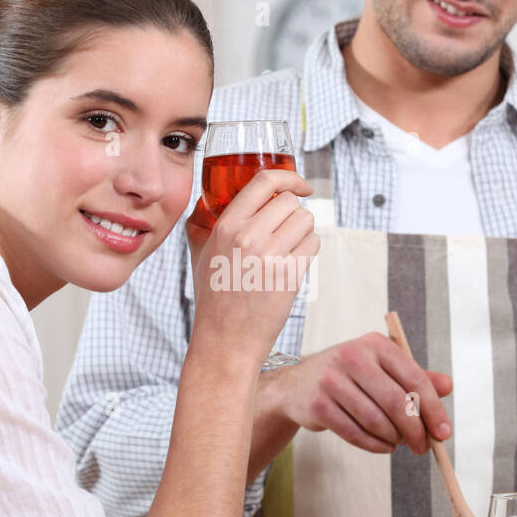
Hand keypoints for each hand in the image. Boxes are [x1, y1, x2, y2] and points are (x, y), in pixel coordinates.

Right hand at [186, 168, 319, 367]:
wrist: (226, 340)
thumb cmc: (214, 300)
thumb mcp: (202, 255)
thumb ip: (206, 224)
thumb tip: (209, 201)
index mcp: (226, 227)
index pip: (264, 181)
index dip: (289, 176)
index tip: (299, 185)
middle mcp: (249, 236)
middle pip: (290, 201)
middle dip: (293, 213)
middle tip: (285, 231)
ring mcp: (271, 255)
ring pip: (306, 220)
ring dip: (303, 231)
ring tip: (288, 249)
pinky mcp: (290, 275)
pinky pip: (314, 244)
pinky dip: (308, 249)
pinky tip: (293, 263)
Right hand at [271, 332, 453, 454]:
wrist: (298, 384)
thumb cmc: (351, 376)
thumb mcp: (383, 369)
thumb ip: (416, 377)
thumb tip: (448, 386)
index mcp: (375, 344)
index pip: (414, 378)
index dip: (433, 409)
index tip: (444, 433)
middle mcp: (352, 357)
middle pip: (396, 402)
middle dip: (415, 430)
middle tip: (423, 447)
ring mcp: (331, 380)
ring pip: (375, 420)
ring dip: (394, 439)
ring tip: (399, 443)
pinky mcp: (317, 404)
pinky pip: (355, 433)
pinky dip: (375, 446)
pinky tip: (384, 447)